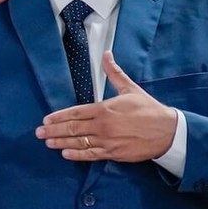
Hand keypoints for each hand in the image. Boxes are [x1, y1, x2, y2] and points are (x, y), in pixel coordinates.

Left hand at [36, 51, 178, 161]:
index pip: (75, 112)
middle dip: (54, 130)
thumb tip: (106, 54)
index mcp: (105, 108)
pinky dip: (77, 155)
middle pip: (73, 128)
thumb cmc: (149, 109)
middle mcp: (103, 125)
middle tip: (39, 133)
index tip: (46, 120)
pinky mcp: (113, 153)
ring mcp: (107, 140)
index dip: (59, 117)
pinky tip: (65, 154)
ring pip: (78, 142)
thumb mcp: (130, 88)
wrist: (168, 131)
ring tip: (47, 142)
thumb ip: (114, 73)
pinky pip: (91, 155)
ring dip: (60, 143)